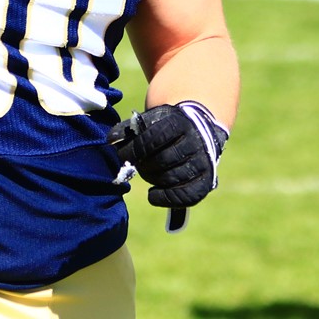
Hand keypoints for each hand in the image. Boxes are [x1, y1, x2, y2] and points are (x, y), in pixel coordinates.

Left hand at [109, 101, 227, 230]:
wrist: (199, 130)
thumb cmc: (167, 126)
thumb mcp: (151, 120)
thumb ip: (130, 128)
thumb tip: (111, 139)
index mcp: (180, 123)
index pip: (154, 138)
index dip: (134, 149)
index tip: (122, 155)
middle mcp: (195, 142)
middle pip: (162, 160)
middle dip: (143, 165)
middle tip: (136, 165)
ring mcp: (203, 163)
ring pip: (171, 178)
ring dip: (152, 179)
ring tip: (146, 173)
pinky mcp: (207, 182)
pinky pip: (186, 197)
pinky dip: (166, 199)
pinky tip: (153, 194)